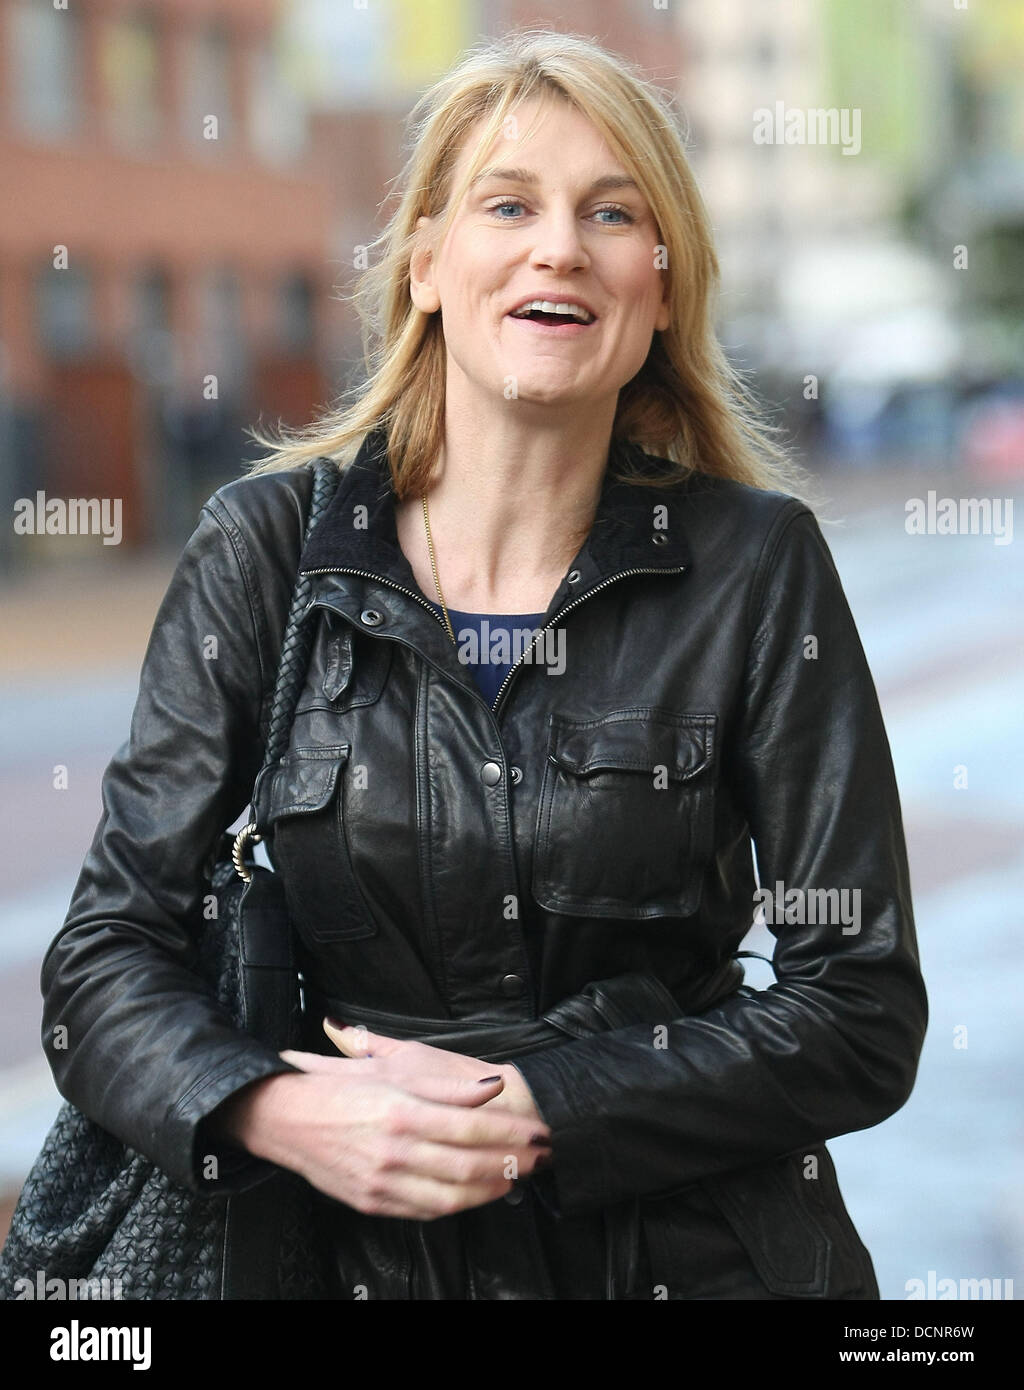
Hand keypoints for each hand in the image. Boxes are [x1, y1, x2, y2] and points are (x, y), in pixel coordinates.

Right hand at [215, 1023, 550, 1221]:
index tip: (537, 1133)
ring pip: (451, 1197)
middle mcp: (393, 1150)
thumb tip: (491, 1088)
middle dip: (512, 1163)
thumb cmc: (340, 1088)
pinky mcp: (372, 1202)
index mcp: (401, 1111)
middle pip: (469, 1165)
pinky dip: (457, 1205)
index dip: (510, 1133)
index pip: (472, 1127)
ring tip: (515, 1178)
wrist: (285, 1118)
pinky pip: (424, 1211)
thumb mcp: (393, 1071)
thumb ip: (447, 1086)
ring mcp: (382, 1182)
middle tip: (540, 1158)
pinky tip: (475, 1193)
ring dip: (491, 1190)